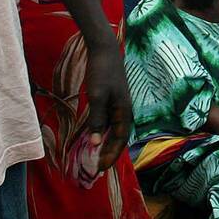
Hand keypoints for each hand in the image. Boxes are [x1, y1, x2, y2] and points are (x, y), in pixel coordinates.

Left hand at [84, 39, 132, 170]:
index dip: (111, 154)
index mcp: (124, 111)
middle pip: (118, 137)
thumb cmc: (101, 72)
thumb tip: (94, 143)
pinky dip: (103, 132)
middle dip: (109, 153)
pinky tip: (94, 135)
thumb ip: (97, 120)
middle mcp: (124, 110)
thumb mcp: (97, 96)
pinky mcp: (112, 99)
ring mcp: (119, 105)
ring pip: (114, 130)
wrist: (104, 50)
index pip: (120, 140)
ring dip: (106, 144)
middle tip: (96, 167)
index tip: (100, 168)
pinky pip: (109, 122)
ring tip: (95, 156)